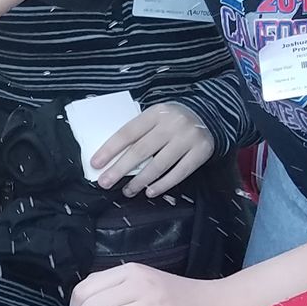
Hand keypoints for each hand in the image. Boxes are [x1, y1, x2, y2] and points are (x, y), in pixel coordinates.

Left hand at [88, 102, 212, 197]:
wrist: (210, 114)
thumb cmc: (173, 119)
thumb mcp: (156, 117)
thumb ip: (139, 131)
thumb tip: (112, 157)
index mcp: (155, 113)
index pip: (128, 133)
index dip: (110, 149)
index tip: (96, 164)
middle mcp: (172, 124)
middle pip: (141, 150)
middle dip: (120, 169)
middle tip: (105, 183)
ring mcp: (187, 139)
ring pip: (159, 164)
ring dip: (140, 181)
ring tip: (127, 191)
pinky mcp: (201, 152)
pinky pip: (179, 173)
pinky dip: (163, 185)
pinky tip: (150, 192)